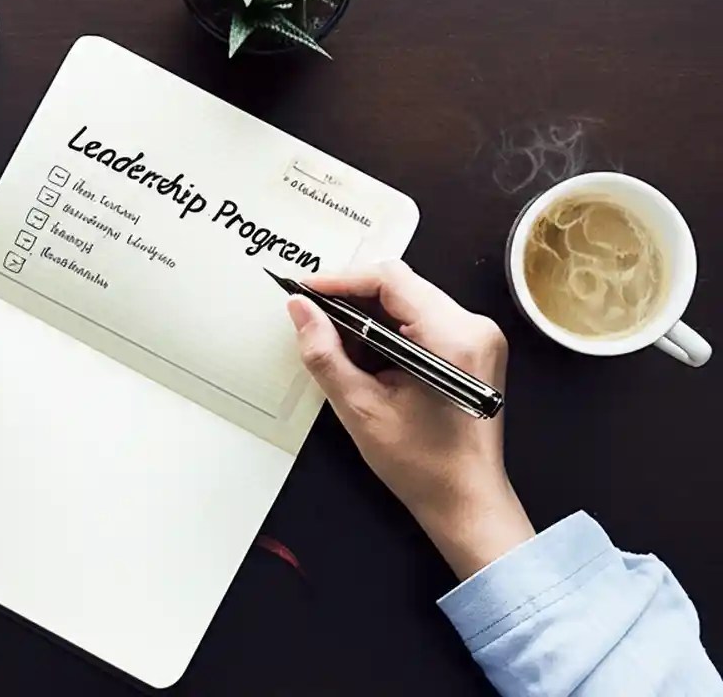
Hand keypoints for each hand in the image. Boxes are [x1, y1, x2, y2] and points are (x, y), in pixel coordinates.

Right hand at [287, 261, 533, 578]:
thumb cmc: (423, 465)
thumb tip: (301, 311)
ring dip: (370, 314)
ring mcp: (478, 337)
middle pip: (402, 285)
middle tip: (312, 315)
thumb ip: (325, 353)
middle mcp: (473, 328)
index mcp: (453, 338)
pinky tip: (366, 354)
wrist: (465, 499)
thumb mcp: (361, 408)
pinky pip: (423, 319)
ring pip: (410, 300)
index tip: (306, 290)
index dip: (341, 280)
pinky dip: (389, 329)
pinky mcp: (473, 348)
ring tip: (336, 339)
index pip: (390, 280)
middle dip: (352, 297)